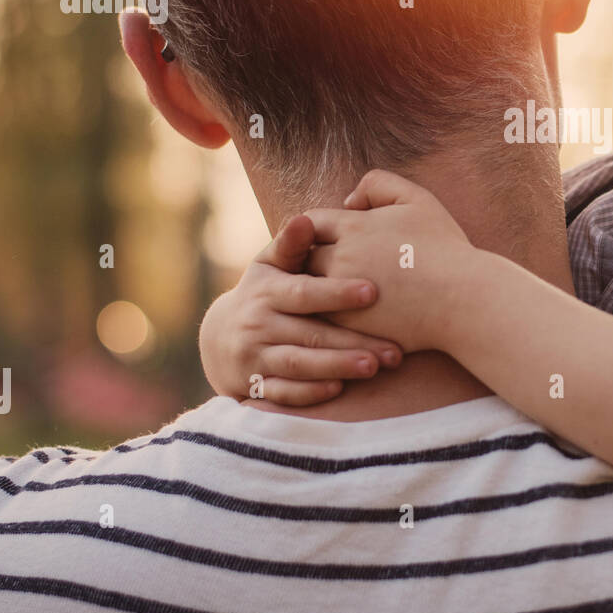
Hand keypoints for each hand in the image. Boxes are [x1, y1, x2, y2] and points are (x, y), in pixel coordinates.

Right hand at [198, 214, 404, 406]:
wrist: (219, 338)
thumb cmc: (263, 292)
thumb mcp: (269, 265)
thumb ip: (291, 245)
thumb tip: (305, 219)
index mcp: (267, 292)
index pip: (304, 293)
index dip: (336, 293)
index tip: (372, 292)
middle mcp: (258, 325)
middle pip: (309, 335)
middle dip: (351, 341)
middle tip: (393, 349)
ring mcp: (255, 358)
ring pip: (298, 366)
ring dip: (336, 367)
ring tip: (374, 367)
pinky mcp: (255, 388)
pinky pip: (283, 393)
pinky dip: (309, 393)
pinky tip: (340, 389)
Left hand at [304, 170, 475, 351]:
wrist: (463, 299)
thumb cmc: (444, 248)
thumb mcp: (417, 200)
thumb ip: (379, 185)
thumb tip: (349, 201)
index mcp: (353, 228)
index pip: (310, 223)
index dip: (316, 230)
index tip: (325, 239)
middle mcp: (340, 260)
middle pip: (303, 258)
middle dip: (311, 261)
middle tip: (319, 266)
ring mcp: (341, 298)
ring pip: (308, 293)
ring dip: (314, 291)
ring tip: (326, 292)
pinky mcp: (348, 330)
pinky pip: (321, 321)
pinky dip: (325, 316)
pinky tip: (341, 315)